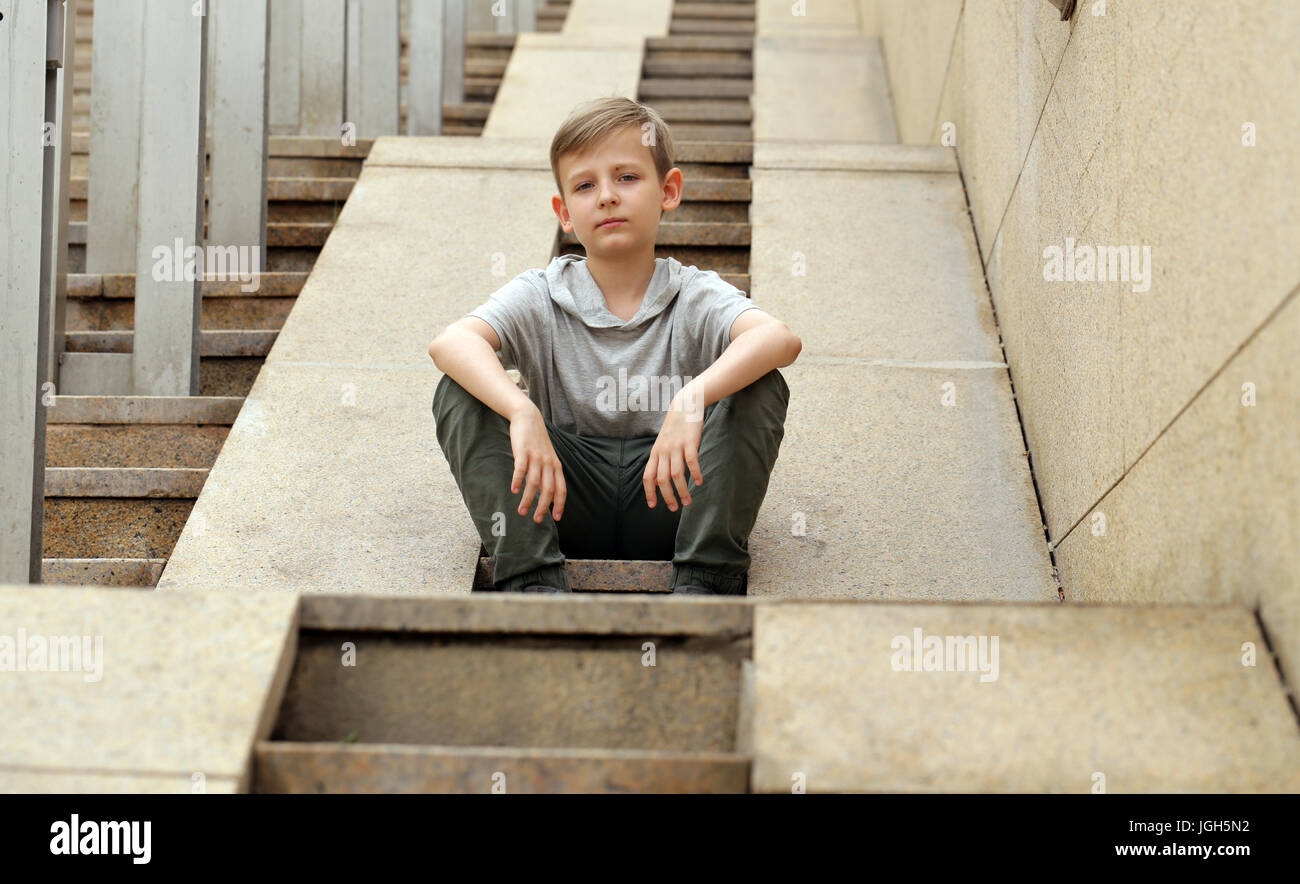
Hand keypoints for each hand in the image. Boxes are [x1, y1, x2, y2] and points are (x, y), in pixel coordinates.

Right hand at [508, 403, 565, 522]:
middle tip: (537, 520)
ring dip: (528, 499)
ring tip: (521, 511)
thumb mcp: (548, 458)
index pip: (561, 489)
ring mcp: (536, 457)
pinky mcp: (523, 451)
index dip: (560, 504)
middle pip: (548, 489)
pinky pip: (520, 469)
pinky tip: (513, 491)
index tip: (557, 518)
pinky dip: (517, 481)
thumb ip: (549, 474)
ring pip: (534, 483)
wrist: (529, 418)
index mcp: (556, 466)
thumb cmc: (537, 442)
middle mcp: (548, 463)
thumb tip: (548, 495)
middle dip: (543, 507)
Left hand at [643, 392, 704, 510]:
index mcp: (655, 453)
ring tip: (688, 502)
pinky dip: (695, 474)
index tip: (653, 505)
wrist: (684, 405)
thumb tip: (661, 479)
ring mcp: (676, 447)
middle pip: (662, 479)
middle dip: (667, 496)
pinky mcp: (689, 442)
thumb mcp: (663, 443)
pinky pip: (691, 462)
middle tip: (674, 508)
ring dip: (682, 490)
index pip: (648, 477)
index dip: (649, 492)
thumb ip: (661, 459)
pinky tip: (699, 483)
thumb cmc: (675, 428)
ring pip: (676, 474)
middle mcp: (663, 451)